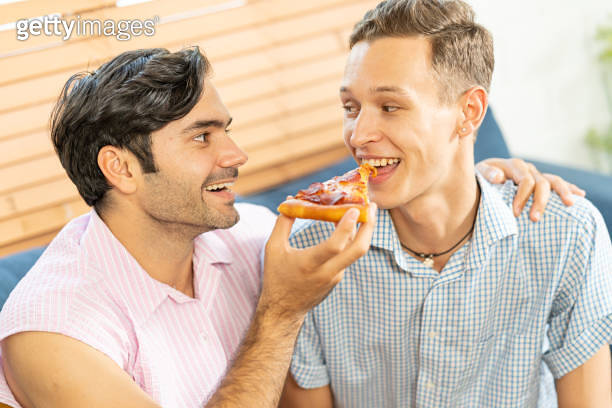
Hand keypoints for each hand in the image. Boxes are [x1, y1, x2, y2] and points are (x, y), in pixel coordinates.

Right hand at [261, 205, 376, 319]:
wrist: (284, 310)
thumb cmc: (276, 277)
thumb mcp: (273, 248)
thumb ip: (283, 223)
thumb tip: (289, 201)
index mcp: (310, 264)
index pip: (335, 246)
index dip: (346, 227)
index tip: (354, 209)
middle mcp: (327, 272)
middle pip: (358, 250)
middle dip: (369, 226)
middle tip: (372, 206)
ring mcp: (335, 276)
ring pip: (355, 251)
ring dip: (363, 230)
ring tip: (365, 210)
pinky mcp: (338, 277)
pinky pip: (348, 255)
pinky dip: (351, 238)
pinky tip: (348, 225)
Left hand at [476, 158, 585, 220]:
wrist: (480, 176)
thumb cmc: (479, 178)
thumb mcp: (478, 173)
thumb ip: (487, 174)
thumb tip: (500, 177)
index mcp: (513, 165)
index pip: (525, 180)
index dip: (522, 197)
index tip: (516, 213)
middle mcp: (527, 168)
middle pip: (541, 183)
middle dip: (540, 201)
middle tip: (535, 219)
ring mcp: (536, 174)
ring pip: (554, 181)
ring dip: (562, 193)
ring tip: (570, 204)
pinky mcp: (540, 181)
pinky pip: (557, 183)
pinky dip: (569, 188)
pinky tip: (580, 195)